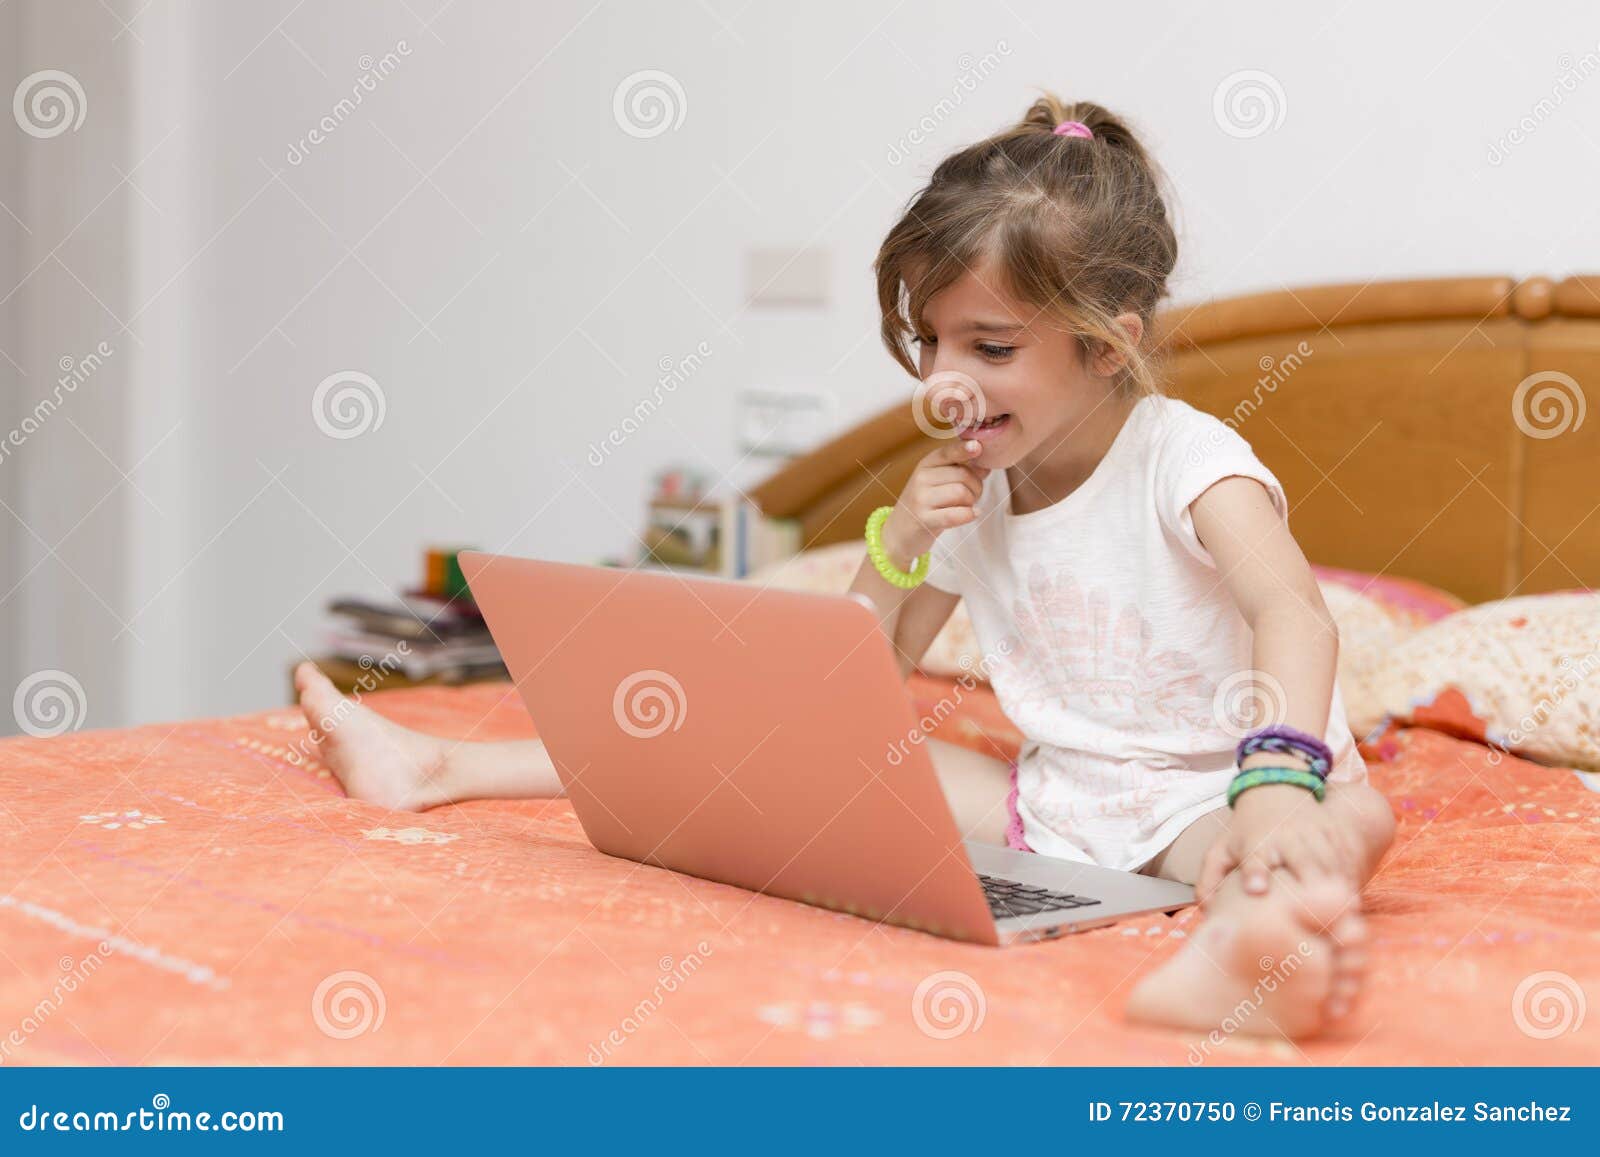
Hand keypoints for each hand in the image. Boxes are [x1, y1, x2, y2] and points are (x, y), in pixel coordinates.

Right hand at [879, 439, 988, 568]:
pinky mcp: (924, 519)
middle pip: (963, 474)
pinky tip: (973, 514)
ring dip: (972, 502)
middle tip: (974, 495)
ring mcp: (921, 499)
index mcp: (926, 465)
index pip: (948, 452)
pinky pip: (955, 514)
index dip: (964, 449)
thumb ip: (960, 472)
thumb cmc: (925, 505)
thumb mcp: (938, 483)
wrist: (899, 533)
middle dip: (976, 486)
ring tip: (967, 506)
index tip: (978, 447)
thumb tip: (985, 465)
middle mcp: (921, 478)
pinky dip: (969, 515)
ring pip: (961, 493)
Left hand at [1196, 784, 1354, 905]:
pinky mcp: (1333, 832)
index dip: (1254, 872)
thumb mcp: (1223, 848)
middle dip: (1310, 890)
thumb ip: (1209, 878)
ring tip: (1340, 919)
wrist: (1276, 786)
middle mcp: (1286, 837)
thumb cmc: (1246, 829)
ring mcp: (1312, 833)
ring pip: (1329, 862)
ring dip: (1336, 889)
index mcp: (1256, 842)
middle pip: (1303, 862)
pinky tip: (1352, 901)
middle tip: (1315, 920)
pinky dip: (1350, 877)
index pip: (1255, 857)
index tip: (1256, 889)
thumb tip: (1205, 909)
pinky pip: (1346, 857)